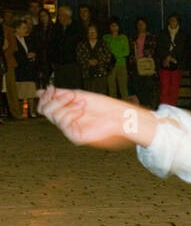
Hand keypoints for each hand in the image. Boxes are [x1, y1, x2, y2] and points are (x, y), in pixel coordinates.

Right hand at [38, 85, 155, 148]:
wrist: (116, 115)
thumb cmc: (101, 105)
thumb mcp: (77, 95)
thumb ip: (59, 94)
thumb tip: (40, 91)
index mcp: (66, 111)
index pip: (45, 106)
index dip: (45, 97)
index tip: (52, 88)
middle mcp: (66, 121)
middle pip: (45, 110)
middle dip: (56, 100)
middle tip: (71, 95)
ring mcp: (69, 129)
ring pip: (53, 115)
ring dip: (66, 105)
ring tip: (81, 102)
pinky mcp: (75, 136)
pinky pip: (63, 122)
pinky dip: (71, 112)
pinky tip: (81, 109)